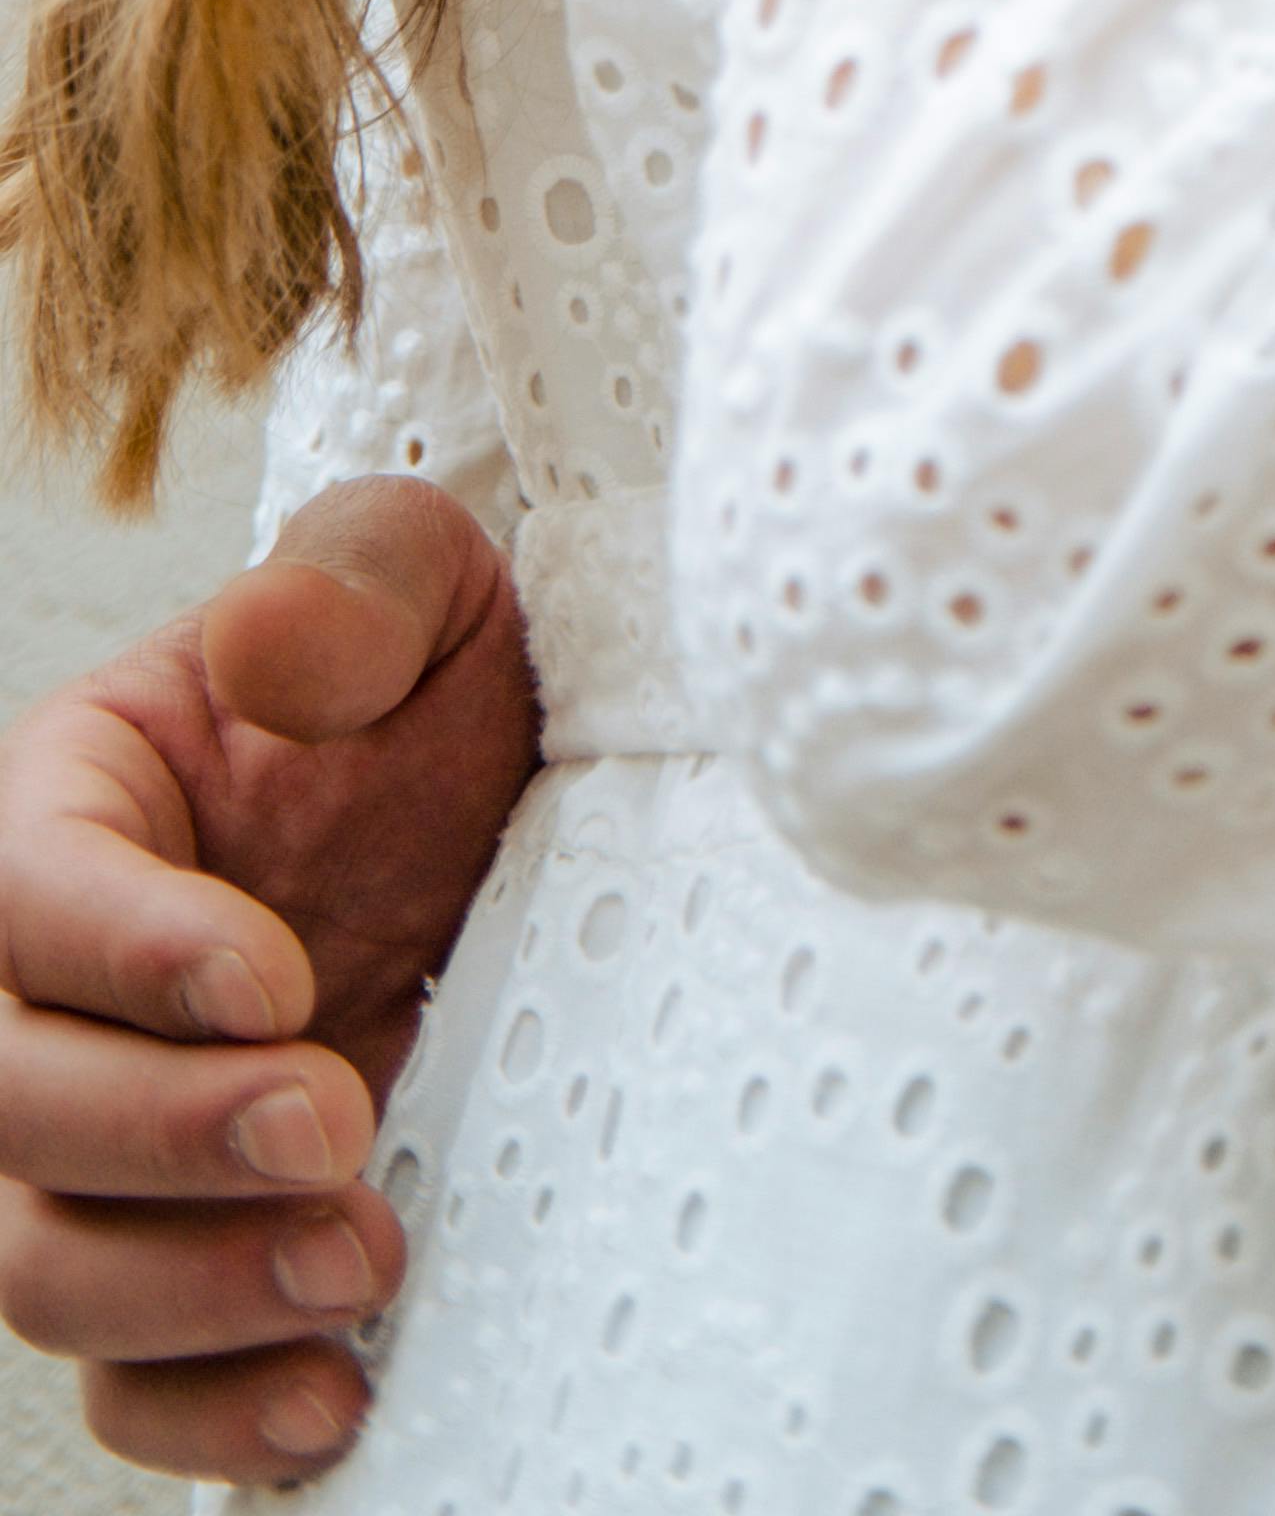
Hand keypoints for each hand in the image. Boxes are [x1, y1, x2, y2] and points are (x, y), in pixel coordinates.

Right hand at [0, 477, 535, 1483]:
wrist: (503, 809)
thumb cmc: (426, 684)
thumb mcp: (421, 582)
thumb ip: (350, 589)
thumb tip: (271, 646)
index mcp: (68, 810)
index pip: (34, 898)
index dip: (135, 952)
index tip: (280, 978)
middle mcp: (49, 996)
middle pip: (13, 1109)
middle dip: (168, 1135)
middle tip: (340, 1120)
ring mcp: (103, 1143)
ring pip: (50, 1262)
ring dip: (194, 1289)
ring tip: (364, 1261)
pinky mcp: (179, 1253)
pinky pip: (132, 1383)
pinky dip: (212, 1414)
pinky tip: (332, 1401)